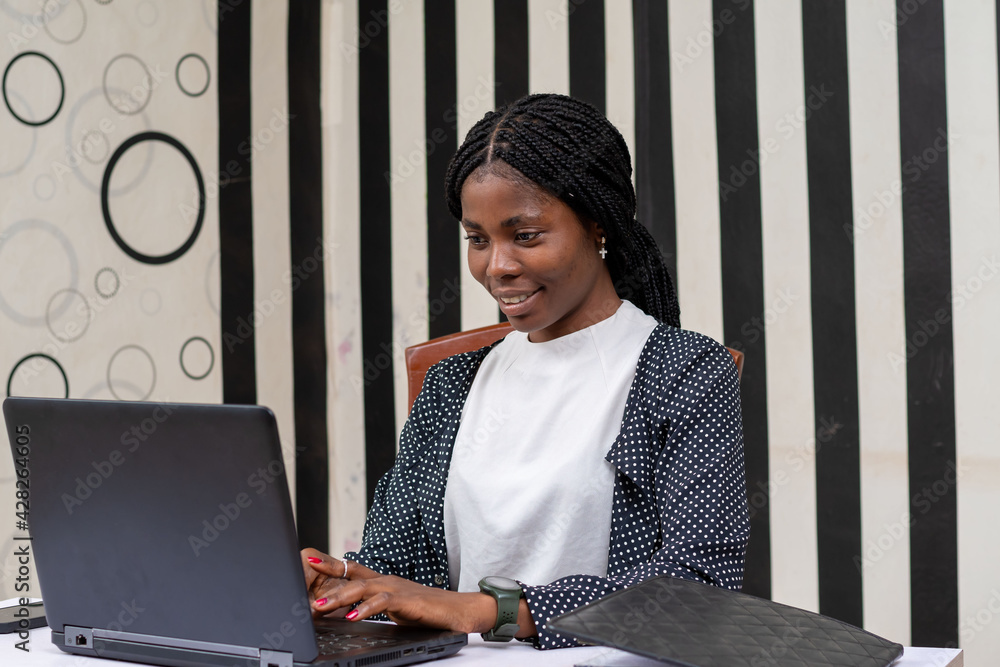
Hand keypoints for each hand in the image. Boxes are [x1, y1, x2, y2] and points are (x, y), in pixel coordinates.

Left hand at [302, 552, 497, 633]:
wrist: (455, 609)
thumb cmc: (425, 610)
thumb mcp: (393, 607)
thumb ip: (373, 606)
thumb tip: (349, 613)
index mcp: (382, 581)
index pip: (352, 568)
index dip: (330, 564)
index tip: (309, 560)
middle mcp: (386, 580)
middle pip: (351, 575)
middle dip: (326, 576)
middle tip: (305, 577)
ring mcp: (395, 588)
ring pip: (362, 587)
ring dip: (339, 597)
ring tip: (320, 606)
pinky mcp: (405, 599)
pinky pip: (381, 602)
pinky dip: (365, 609)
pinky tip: (351, 616)